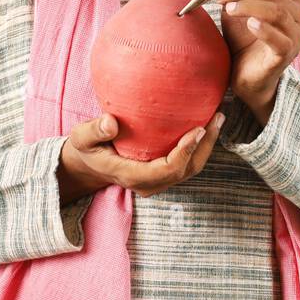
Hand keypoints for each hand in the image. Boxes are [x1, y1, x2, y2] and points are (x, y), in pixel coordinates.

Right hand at [57, 110, 225, 200]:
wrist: (88, 165)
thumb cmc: (86, 148)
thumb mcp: (81, 138)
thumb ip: (94, 131)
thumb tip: (111, 123)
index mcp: (132, 176)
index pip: (167, 169)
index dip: (185, 152)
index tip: (197, 129)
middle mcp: (149, 183)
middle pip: (186, 169)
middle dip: (205, 145)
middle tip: (217, 116)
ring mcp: (158, 181)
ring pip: (191, 168)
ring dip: (207, 145)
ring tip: (218, 117)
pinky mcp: (163, 174)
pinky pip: (187, 163)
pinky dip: (200, 145)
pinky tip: (206, 122)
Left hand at [211, 0, 299, 124]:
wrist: (245, 76)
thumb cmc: (244, 41)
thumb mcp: (237, 11)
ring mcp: (297, 35)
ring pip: (277, 11)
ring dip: (249, 5)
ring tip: (228, 9)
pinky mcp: (288, 54)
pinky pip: (280, 39)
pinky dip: (264, 29)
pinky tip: (248, 25)